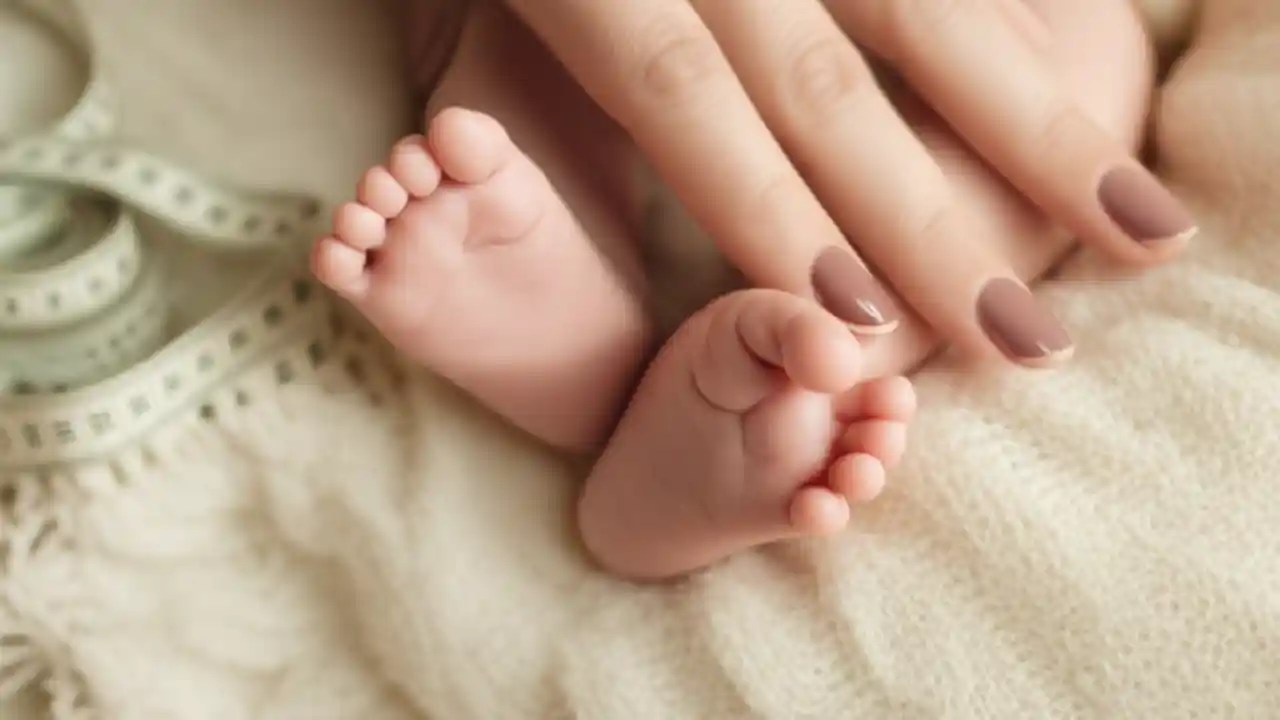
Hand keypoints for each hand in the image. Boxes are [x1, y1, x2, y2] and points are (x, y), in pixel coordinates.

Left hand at [504, 0, 1196, 366]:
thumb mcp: (487, 11)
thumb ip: (554, 82)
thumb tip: (642, 188)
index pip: (689, 105)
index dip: (775, 217)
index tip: (860, 325)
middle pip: (825, 84)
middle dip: (931, 218)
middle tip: (1024, 336)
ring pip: (927, 10)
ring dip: (1029, 124)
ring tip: (1132, 222)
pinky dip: (1021, 32)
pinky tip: (1092, 95)